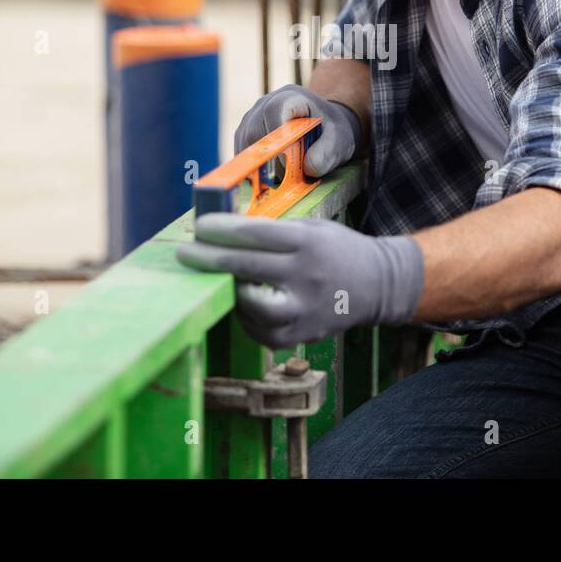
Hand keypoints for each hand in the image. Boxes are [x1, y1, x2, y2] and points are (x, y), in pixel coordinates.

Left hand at [177, 213, 423, 348]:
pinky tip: (240, 301)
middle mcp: (306, 277)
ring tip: (216, 278)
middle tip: (184, 252)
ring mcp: (304, 310)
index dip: (222, 230)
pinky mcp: (301, 335)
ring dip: (228, 290)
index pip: (256, 234)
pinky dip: (244, 315)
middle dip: (209, 259)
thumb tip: (223, 230)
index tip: (199, 226)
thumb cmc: (336, 249)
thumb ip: (272, 231)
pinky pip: (260, 330)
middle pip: (247, 268)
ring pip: (251, 306)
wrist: (376, 284)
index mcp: (308, 243)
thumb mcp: (311, 228)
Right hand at [234, 84, 360, 177]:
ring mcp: (252, 117)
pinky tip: (268, 177)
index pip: (275, 110)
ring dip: (258, 163)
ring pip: (244, 142)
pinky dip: (251, 166)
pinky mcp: (245, 132)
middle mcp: (266, 103)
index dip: (276, 134)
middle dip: (267, 157)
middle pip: (255, 129)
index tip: (285, 160)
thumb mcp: (340, 141)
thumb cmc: (331, 131)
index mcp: (292, 97)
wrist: (323, 127)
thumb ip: (328, 153)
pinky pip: (241, 150)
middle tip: (285, 178)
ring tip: (280, 178)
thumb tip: (309, 167)